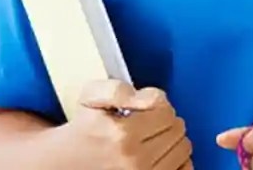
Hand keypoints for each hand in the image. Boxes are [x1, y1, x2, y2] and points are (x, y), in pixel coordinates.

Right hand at [65, 79, 193, 169]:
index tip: (144, 104)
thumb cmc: (81, 132)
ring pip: (183, 148)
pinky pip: (185, 169)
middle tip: (148, 119)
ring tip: (152, 136)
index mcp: (121, 135)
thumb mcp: (89, 98)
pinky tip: (162, 153)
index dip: (156, 102)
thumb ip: (117, 90)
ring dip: (171, 138)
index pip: (165, 111)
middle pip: (177, 129)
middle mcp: (135, 160)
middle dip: (164, 119)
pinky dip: (178, 159)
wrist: (67, 163)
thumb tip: (148, 97)